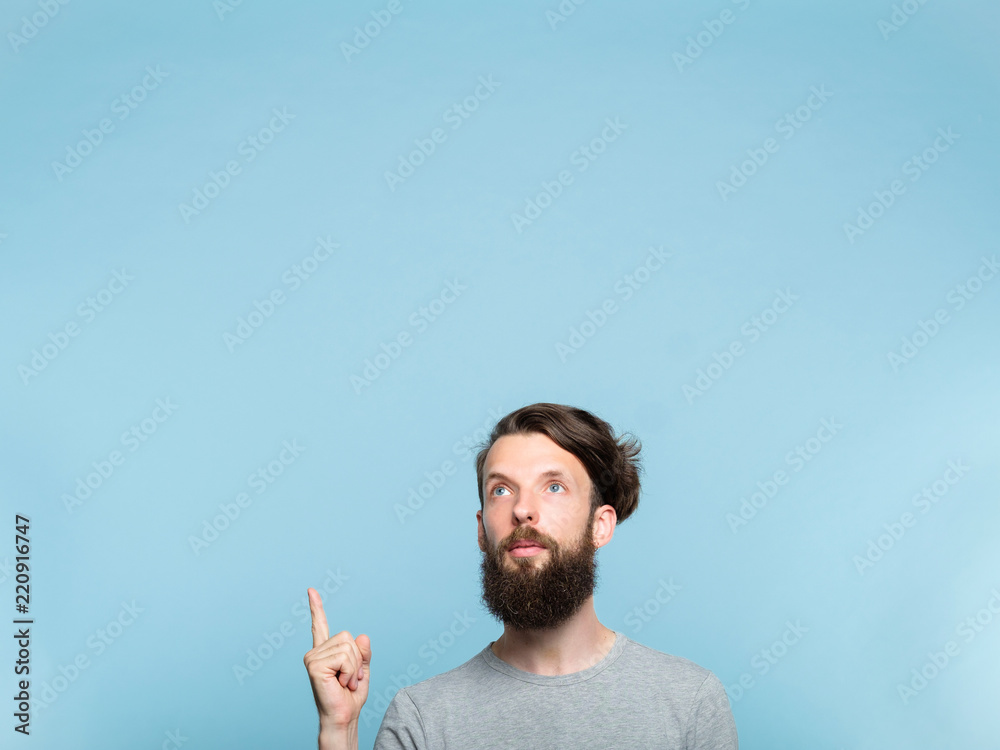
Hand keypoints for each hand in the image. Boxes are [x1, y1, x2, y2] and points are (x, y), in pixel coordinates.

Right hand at [303, 587, 371, 731]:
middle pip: (348, 637)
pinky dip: (349, 671)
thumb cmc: (350, 697)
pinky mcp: (314, 665)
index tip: (311, 590)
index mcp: (325, 651)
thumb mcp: (362, 669)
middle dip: (357, 659)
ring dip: (354, 667)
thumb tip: (362, 636)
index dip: (316, 608)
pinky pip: (344, 657)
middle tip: (349, 678)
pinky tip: (341, 683)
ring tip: (345, 682)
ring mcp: (312, 658)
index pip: (320, 625)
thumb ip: (363, 652)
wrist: (343, 717)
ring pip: (348, 647)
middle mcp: (315, 652)